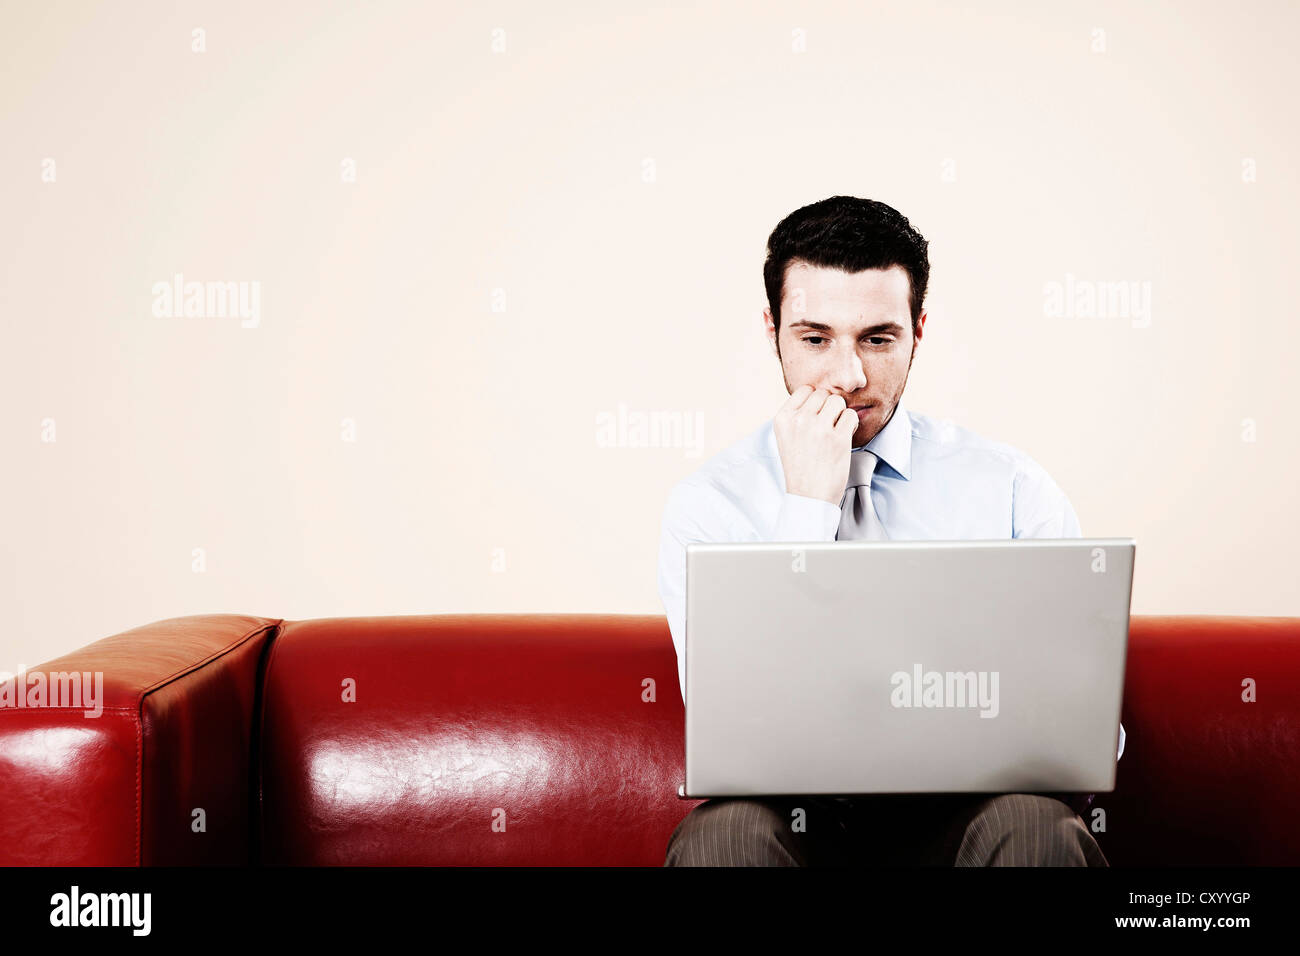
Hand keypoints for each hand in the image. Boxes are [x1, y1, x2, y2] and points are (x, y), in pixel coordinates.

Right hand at [773, 385, 857, 505]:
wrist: (809, 497)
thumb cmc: (801, 467)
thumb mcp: (787, 438)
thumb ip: (797, 415)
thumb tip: (820, 394)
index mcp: (783, 419)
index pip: (805, 390)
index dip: (815, 401)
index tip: (816, 417)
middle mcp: (799, 420)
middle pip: (823, 394)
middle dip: (829, 407)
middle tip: (828, 426)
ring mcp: (818, 429)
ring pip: (838, 401)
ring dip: (840, 414)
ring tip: (836, 432)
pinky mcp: (838, 439)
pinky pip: (851, 416)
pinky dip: (851, 426)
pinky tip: (844, 438)